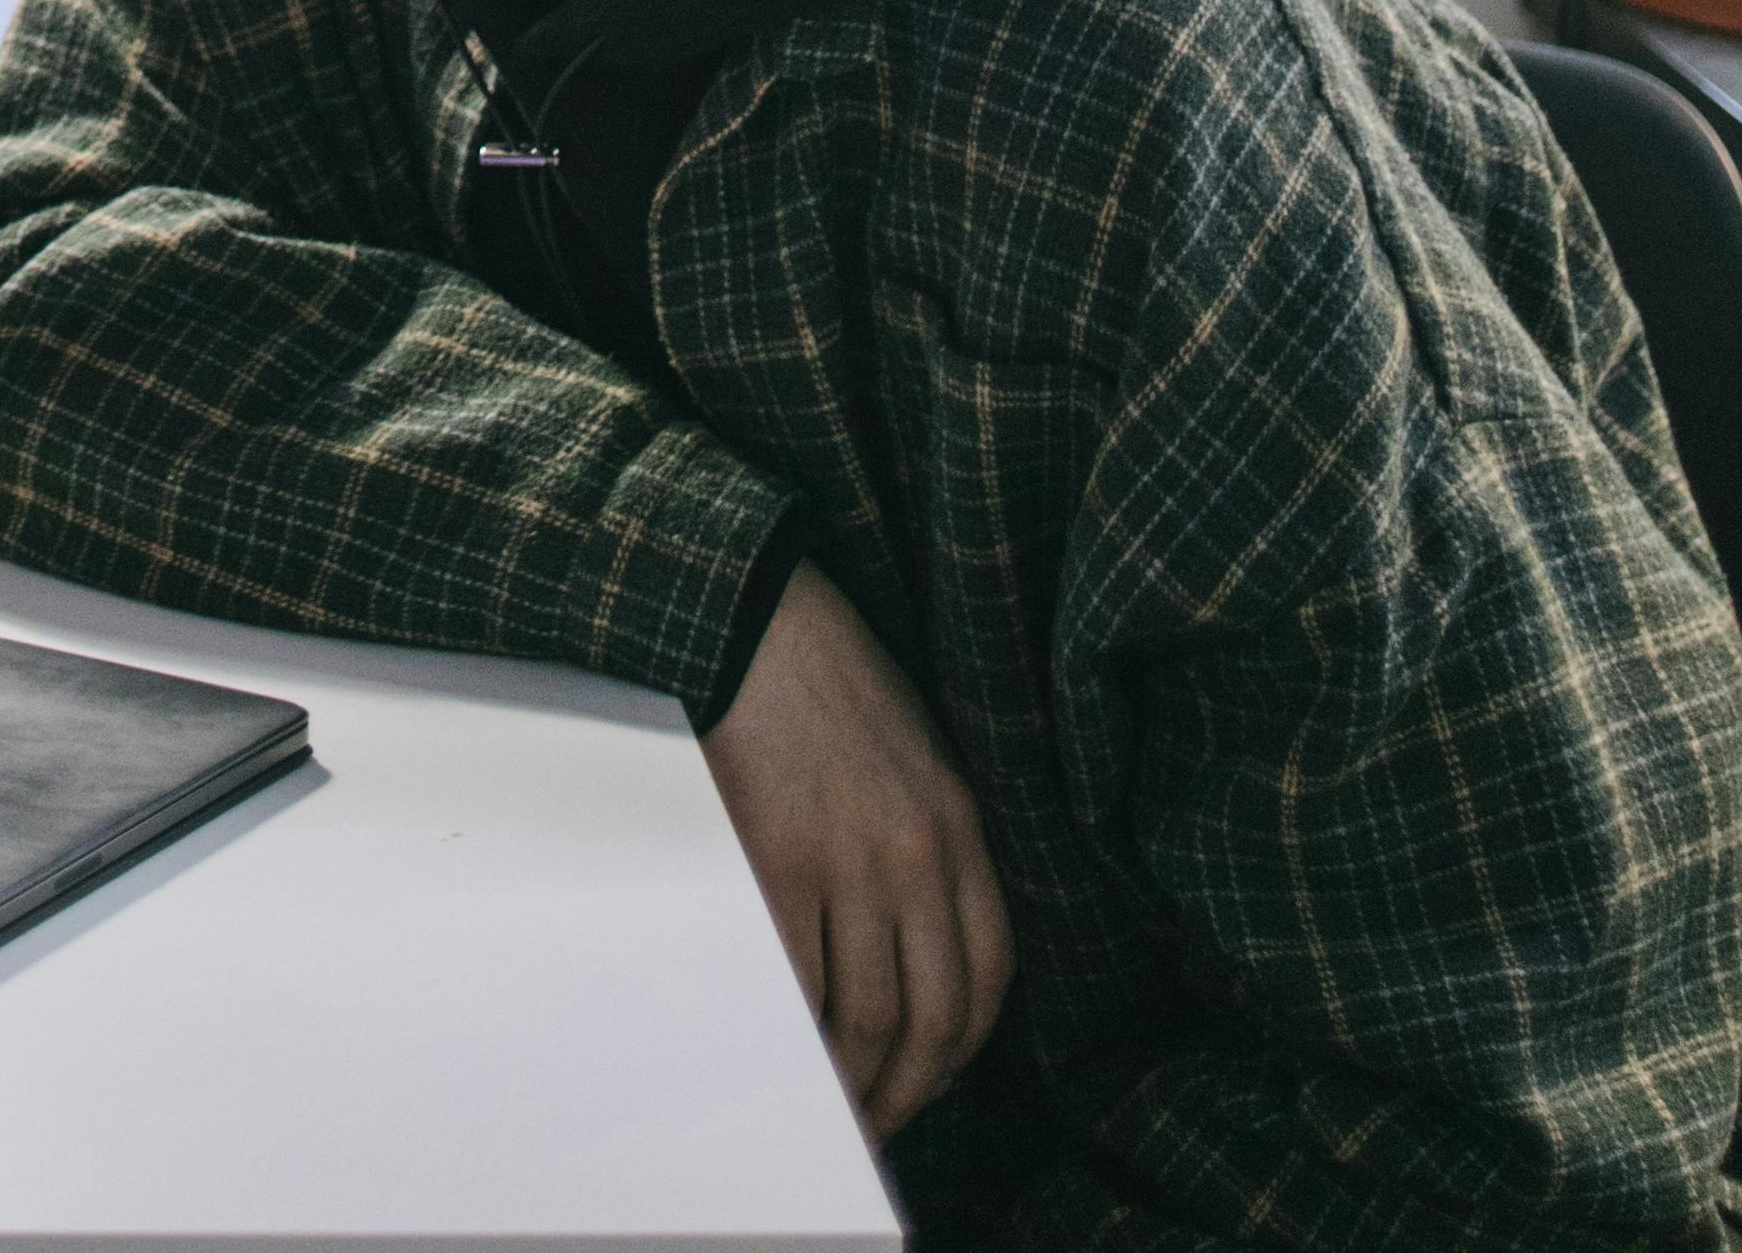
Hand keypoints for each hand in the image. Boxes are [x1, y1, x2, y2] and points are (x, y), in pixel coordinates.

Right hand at [701, 566, 1012, 1144]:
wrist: (752, 616)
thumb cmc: (825, 679)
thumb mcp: (914, 751)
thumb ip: (928, 841)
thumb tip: (911, 945)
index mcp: (959, 826)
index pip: (988, 976)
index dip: (963, 1051)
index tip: (933, 1083)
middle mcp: (919, 855)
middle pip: (936, 1018)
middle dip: (911, 1091)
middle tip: (879, 1126)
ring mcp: (852, 862)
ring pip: (870, 1016)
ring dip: (856, 1083)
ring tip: (833, 1108)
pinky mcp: (782, 862)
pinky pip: (801, 983)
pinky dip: (799, 1037)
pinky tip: (788, 1054)